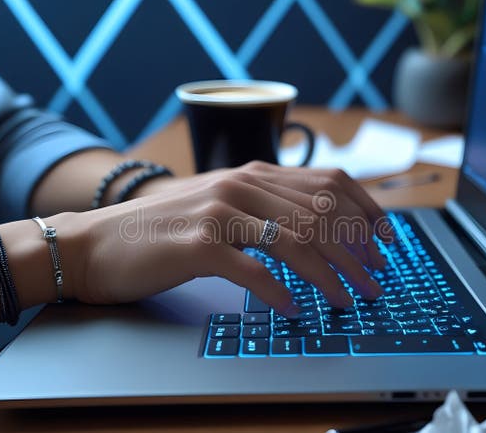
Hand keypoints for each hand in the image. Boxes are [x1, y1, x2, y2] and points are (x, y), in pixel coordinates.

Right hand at [63, 162, 393, 315]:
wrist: (97, 242)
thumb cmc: (163, 230)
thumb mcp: (222, 207)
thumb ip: (266, 208)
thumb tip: (322, 228)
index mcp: (253, 174)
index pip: (329, 184)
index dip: (367, 212)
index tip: (388, 243)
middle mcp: (241, 185)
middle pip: (321, 215)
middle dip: (357, 252)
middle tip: (375, 282)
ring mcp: (218, 212)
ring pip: (296, 241)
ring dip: (329, 276)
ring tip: (346, 301)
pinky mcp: (197, 245)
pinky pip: (252, 270)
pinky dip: (279, 293)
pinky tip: (292, 311)